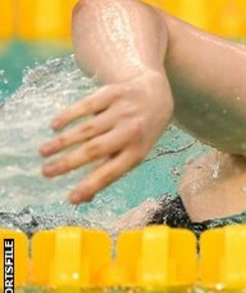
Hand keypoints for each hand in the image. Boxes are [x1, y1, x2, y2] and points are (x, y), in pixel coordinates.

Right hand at [39, 69, 173, 203]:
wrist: (155, 94)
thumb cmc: (139, 132)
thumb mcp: (134, 152)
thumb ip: (109, 171)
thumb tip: (82, 199)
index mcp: (137, 151)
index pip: (112, 172)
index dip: (91, 185)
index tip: (71, 198)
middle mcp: (131, 131)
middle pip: (95, 150)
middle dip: (68, 163)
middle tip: (45, 172)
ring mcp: (122, 111)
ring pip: (88, 128)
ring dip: (62, 141)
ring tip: (43, 152)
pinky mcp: (113, 93)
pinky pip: (86, 106)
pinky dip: (68, 116)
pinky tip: (54, 126)